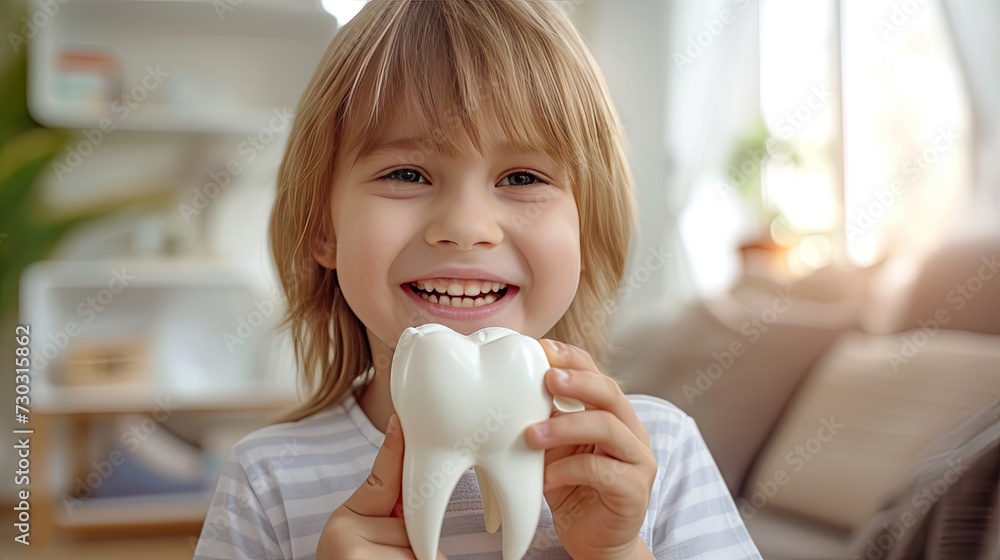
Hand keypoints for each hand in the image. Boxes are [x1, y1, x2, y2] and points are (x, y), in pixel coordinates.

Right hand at [316, 414, 446, 559]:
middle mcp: (347, 538)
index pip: (381, 482)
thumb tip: (420, 491)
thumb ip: (386, 513)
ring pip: (424, 555)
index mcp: (344, 521)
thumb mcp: (358, 537)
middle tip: (382, 559)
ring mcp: (358, 558)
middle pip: (414, 530)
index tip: (400, 422)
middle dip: (415, 549)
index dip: (394, 451)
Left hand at [525, 340, 657, 559]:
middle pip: (610, 393)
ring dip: (565, 427)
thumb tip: (515, 391)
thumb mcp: (554, 448)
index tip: (542, 349)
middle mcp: (631, 432)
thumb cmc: (572, 490)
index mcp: (613, 415)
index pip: (598, 375)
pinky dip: (568, 469)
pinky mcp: (634, 490)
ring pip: (607, 427)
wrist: (592, 541)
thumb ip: (547, 421)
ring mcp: (638, 461)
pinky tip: (546, 479)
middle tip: (546, 379)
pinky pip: (602, 470)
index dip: (572, 359)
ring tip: (531, 436)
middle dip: (577, 381)